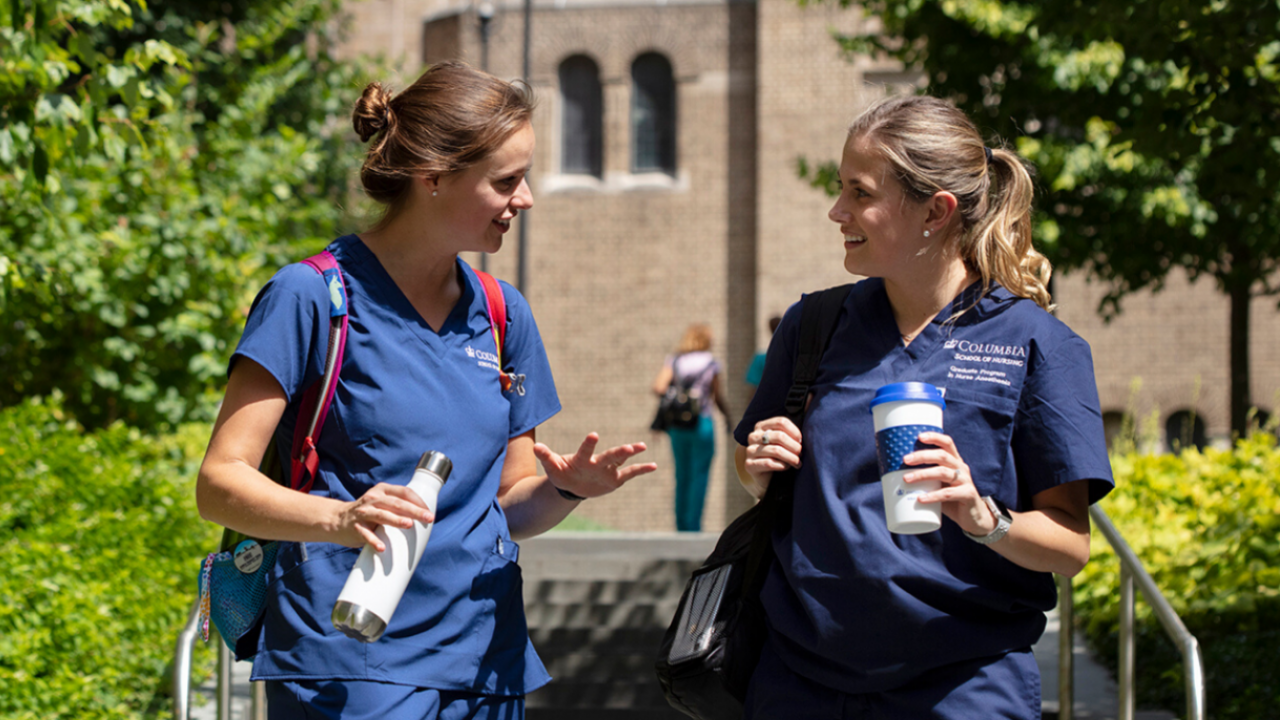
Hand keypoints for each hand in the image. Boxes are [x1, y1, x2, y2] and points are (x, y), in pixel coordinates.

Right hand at [334, 482, 434, 551]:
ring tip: (409, 525)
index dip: (418, 501)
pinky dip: (374, 541)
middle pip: (396, 504)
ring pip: (382, 515)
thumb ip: (397, 506)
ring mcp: (363, 513)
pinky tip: (382, 547)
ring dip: (396, 520)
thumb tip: (423, 517)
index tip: (429, 511)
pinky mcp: (355, 527)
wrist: (336, 520)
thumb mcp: (381, 503)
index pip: (403, 492)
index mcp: (382, 491)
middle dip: (414, 511)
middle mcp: (373, 499)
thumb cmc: (367, 512)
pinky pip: (366, 535)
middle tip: (428, 518)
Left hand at [534, 432, 656, 498]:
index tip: (594, 435)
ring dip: (630, 454)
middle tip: (629, 447)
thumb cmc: (562, 473)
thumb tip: (536, 447)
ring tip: (642, 446)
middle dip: (619, 452)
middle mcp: (597, 462)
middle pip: (610, 456)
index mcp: (582, 459)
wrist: (571, 485)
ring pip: (621, 461)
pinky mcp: (614, 479)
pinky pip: (629, 473)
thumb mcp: (552, 467)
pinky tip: (654, 466)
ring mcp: (607, 470)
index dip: (589, 444)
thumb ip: (546, 456)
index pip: (586, 450)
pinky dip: (641, 470)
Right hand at [742, 417, 802, 496]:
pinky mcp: (749, 465)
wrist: (766, 477)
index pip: (781, 422)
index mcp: (761, 426)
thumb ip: (788, 436)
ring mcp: (750, 450)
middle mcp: (753, 436)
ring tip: (797, 462)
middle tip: (800, 454)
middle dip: (794, 446)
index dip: (795, 431)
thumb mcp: (782, 443)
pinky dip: (782, 466)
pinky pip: (770, 463)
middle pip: (779, 436)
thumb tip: (801, 439)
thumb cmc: (776, 456)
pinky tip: (787, 467)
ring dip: (791, 457)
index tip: (801, 441)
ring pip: (776, 450)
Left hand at [903, 432, 995, 535]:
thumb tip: (895, 476)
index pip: (947, 443)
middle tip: (906, 459)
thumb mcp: (939, 484)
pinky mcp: (968, 495)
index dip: (935, 437)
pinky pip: (948, 494)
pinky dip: (933, 495)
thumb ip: (926, 478)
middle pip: (942, 456)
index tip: (919, 436)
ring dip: (923, 474)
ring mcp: (965, 481)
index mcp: (955, 461)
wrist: (973, 517)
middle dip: (922, 455)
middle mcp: (961, 468)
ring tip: (906, 478)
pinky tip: (920, 498)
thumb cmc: (951, 498)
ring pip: (943, 472)